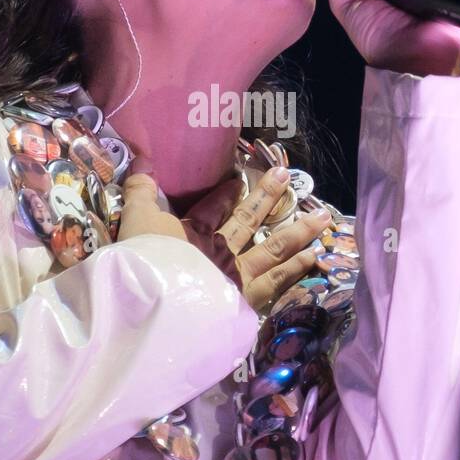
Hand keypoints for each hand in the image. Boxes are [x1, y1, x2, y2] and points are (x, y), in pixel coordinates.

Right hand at [118, 161, 328, 312]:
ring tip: (323, 219)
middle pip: (248, 220)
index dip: (225, 194)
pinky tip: (313, 258)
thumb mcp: (136, 222)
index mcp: (193, 232)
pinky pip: (279, 279)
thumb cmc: (146, 262)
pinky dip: (297, 267)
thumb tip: (143, 158)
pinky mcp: (249, 299)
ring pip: (274, 248)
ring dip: (299, 231)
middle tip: (287, 177)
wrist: (159, 302)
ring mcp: (238, 273)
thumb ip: (140, 191)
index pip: (212, 209)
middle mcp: (221, 249)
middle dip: (268, 197)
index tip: (239, 181)